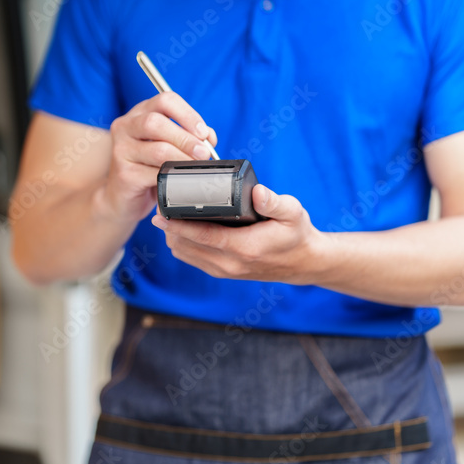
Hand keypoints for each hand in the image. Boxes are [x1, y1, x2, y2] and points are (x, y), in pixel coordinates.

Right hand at [100, 92, 217, 221]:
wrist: (122, 196)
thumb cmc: (150, 167)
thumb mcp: (169, 145)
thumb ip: (189, 136)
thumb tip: (209, 137)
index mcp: (140, 113)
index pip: (165, 101)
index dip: (188, 114)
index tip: (203, 133)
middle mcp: (126, 127)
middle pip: (156, 122)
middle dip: (185, 138)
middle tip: (203, 153)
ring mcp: (122, 150)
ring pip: (158, 149)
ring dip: (183, 158)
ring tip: (196, 167)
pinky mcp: (124, 174)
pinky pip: (154, 174)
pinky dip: (173, 177)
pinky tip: (180, 181)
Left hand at [151, 184, 324, 281]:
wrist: (304, 262)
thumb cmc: (296, 233)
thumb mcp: (292, 213)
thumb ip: (273, 202)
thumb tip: (256, 191)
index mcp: (244, 247)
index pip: (202, 236)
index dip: (178, 225)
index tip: (159, 214)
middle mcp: (230, 263)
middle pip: (187, 246)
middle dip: (169, 228)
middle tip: (159, 205)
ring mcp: (225, 270)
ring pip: (186, 255)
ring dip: (173, 237)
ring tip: (167, 214)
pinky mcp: (223, 272)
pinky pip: (193, 259)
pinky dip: (182, 245)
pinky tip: (179, 229)